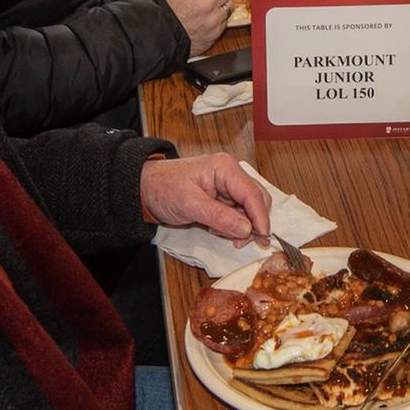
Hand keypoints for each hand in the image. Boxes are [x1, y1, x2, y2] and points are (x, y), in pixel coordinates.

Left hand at [140, 152, 270, 240]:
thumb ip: (219, 217)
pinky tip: (218, 229)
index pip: (252, 193)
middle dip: (253, 222)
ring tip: (221, 233)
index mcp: (225, 168)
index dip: (260, 216)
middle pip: (257, 199)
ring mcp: (228, 185)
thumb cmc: (164, 189)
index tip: (262, 236)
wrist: (147, 188)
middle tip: (240, 241)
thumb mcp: (189, 204)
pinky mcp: (224, 197)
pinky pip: (238, 212)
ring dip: (242, 225)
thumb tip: (246, 229)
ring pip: (250, 208)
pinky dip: (233, 225)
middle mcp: (231, 174)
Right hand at [156, 0, 232, 55]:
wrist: (158, 35)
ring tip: (203, 9)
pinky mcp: (215, 34)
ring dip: (219, 6)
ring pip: (228, 8)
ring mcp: (214, 21)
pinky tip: (203, 20)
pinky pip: (223, 23)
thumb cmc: (162, 10)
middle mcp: (210, 5)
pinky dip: (216, 20)